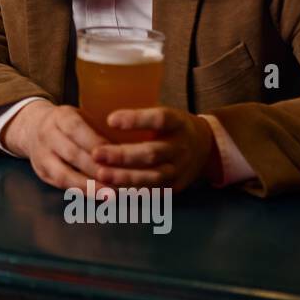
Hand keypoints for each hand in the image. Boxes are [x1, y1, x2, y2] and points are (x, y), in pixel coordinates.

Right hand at [0, 102, 114, 193]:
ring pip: (63, 175)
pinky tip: (98, 196)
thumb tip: (125, 152)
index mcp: (60, 117)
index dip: (96, 144)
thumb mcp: (81, 117)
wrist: (32, 128)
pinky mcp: (41, 173)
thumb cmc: (68, 124)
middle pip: (71, 154)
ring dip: (88, 187)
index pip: (77, 129)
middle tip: (120, 180)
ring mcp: (41, 156)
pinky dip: (81, 192)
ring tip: (110, 195)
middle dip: (96, 170)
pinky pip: (61, 185)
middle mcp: (47, 135)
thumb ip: (99, 132)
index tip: (117, 155)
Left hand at [90, 107, 215, 191]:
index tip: (110, 119)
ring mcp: (180, 169)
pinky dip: (132, 192)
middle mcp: (181, 146)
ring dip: (125, 177)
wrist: (205, 146)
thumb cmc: (170, 126)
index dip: (136, 120)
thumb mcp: (163, 112)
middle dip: (123, 156)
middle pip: (152, 152)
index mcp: (177, 122)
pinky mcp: (175, 187)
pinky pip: (152, 192)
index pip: (159, 119)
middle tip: (96, 154)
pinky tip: (112, 189)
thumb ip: (137, 115)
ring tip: (101, 174)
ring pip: (153, 176)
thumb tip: (94, 107)